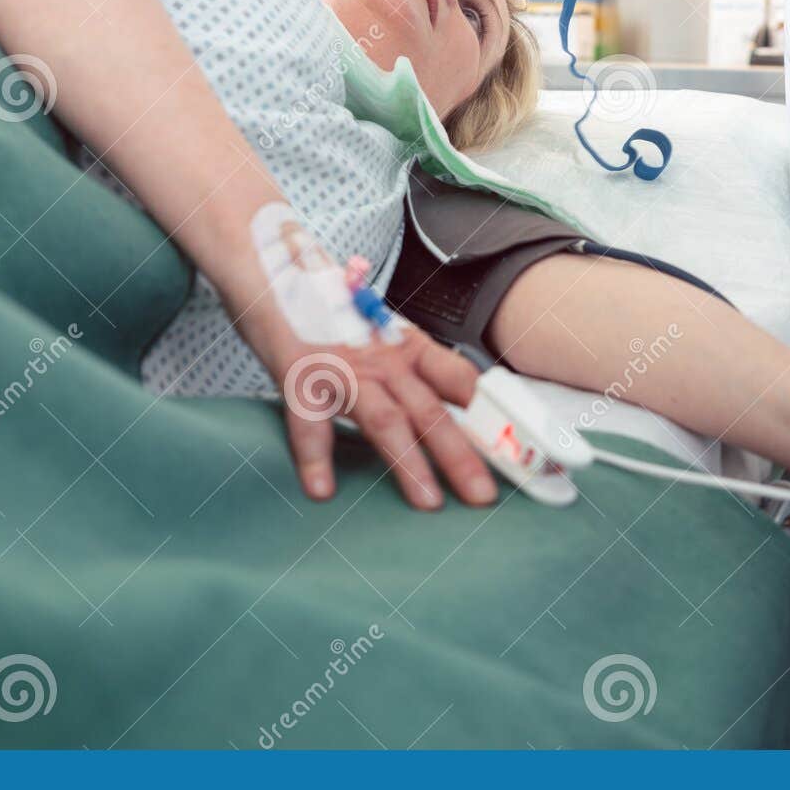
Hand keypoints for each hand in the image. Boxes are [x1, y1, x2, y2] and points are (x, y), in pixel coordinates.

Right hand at [269, 326, 496, 511]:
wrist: (279, 288)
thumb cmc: (341, 333)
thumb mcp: (390, 347)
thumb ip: (422, 379)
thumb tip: (472, 425)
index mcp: (411, 351)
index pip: (459, 380)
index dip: (487, 414)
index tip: (510, 448)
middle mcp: (383, 362)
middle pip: (429, 410)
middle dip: (459, 456)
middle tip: (482, 495)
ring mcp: (344, 372)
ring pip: (383, 419)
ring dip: (408, 462)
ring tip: (428, 501)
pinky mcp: (301, 381)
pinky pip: (309, 424)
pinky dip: (314, 458)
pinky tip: (322, 489)